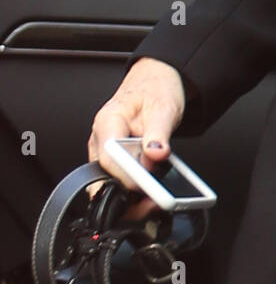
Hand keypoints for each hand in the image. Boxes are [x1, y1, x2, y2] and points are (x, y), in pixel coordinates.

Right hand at [88, 58, 185, 220]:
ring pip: (110, 183)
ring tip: (156, 201)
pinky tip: (153, 194)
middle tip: (152, 202)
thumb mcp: (164, 107)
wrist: (155, 81)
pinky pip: (120, 181)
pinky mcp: (116, 160)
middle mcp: (102, 139)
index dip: (125, 175)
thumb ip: (159, 133)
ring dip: (131, 196)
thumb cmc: (155, 89)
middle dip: (125, 195)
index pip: (108, 157)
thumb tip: (156, 155)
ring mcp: (106, 151)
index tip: (145, 185)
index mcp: (108, 122)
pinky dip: (135, 190)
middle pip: (104, 177)